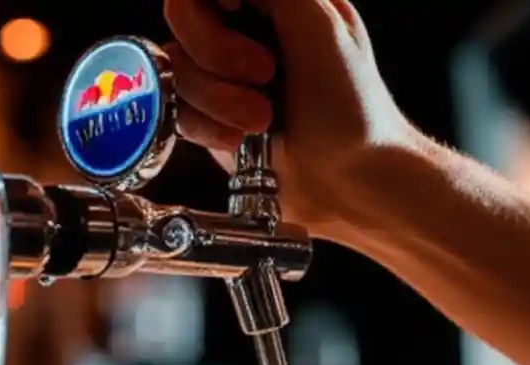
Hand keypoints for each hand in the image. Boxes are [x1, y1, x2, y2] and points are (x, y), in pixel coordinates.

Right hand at [162, 0, 420, 239]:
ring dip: (218, 97)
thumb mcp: (324, 25)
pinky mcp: (210, 117)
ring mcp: (223, 76)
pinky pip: (177, 110)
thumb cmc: (353, 107)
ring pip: (177, 67)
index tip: (232, 10)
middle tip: (263, 74)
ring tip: (262, 120)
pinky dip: (207, 126)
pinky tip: (240, 140)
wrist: (350, 181)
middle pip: (182, 16)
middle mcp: (244, 31)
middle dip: (216, 50)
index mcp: (275, 1)